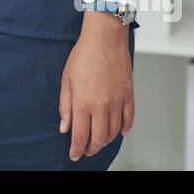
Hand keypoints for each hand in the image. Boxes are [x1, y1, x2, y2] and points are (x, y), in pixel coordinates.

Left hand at [59, 13, 134, 160]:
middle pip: (98, 139)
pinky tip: (119, 132)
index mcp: (82, 103)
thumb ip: (65, 106)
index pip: (80, 135)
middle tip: (86, 150)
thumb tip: (64, 127)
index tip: (74, 155)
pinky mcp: (128, 96)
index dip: (76, 149)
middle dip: (91, 148)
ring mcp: (117, 102)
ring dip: (106, 141)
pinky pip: (129, 120)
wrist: (105, 39)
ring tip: (99, 141)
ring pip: (114, 133)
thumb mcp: (66, 80)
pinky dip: (124, 129)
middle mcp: (101, 106)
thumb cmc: (83, 55)